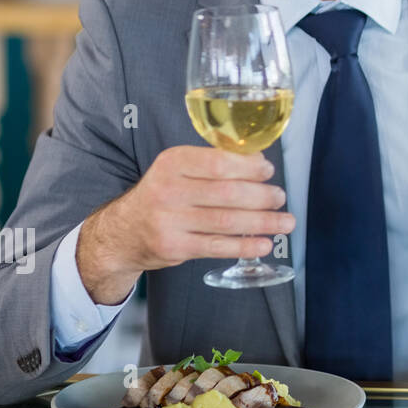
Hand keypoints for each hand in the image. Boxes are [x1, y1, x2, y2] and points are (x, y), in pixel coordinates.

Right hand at [76, 145, 293, 303]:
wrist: (122, 232)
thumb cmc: (163, 194)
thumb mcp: (178, 169)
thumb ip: (213, 162)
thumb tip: (259, 160)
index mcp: (172, 163)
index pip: (218, 162)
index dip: (249, 167)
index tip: (268, 170)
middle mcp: (168, 190)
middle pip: (227, 194)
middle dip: (262, 197)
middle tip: (280, 197)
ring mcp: (169, 221)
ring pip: (226, 222)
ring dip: (263, 223)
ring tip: (285, 222)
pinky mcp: (174, 247)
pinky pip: (217, 247)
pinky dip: (245, 246)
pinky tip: (265, 243)